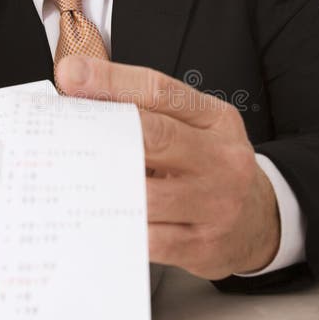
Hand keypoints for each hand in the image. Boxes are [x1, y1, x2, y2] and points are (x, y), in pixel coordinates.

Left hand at [57, 56, 279, 279]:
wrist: (260, 222)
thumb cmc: (213, 169)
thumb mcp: (196, 130)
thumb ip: (148, 113)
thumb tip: (81, 97)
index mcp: (216, 120)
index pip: (161, 91)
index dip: (112, 80)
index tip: (71, 74)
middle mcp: (222, 158)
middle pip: (154, 137)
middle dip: (100, 129)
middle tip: (59, 127)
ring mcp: (216, 204)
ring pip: (147, 194)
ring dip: (101, 185)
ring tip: (64, 177)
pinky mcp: (203, 245)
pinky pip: (149, 239)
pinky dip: (116, 229)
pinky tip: (91, 220)